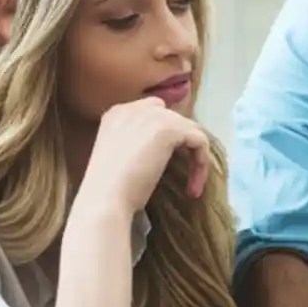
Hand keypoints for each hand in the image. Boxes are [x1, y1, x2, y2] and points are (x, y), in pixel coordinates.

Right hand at [75, 97, 210, 213]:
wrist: (105, 198)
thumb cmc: (110, 189)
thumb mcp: (123, 155)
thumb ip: (140, 142)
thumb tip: (168, 146)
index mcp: (118, 113)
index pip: (154, 114)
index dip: (168, 137)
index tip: (170, 163)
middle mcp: (133, 108)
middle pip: (174, 119)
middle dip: (184, 145)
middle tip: (186, 174)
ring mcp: (152, 115)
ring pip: (190, 130)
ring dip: (195, 158)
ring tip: (192, 186)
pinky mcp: (169, 129)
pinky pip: (200, 141)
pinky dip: (201, 163)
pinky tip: (193, 187)